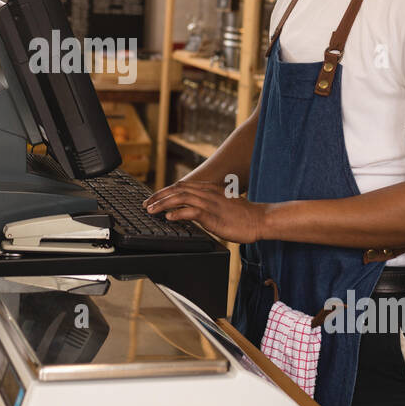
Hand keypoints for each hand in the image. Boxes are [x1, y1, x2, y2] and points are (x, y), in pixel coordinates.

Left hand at [142, 179, 265, 244]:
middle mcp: (207, 192)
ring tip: (152, 210)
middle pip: (176, 189)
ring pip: (180, 198)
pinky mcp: (213, 215)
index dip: (164, 191)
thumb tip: (188, 209)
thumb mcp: (220, 204)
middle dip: (158, 196)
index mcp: (208, 188)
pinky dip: (178, 214)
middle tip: (146, 204)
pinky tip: (169, 218)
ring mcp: (210, 203)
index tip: (152, 199)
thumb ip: (205, 203)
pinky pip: (191, 212)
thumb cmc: (241, 215)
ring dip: (163, 204)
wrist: (259, 219)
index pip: (180, 186)